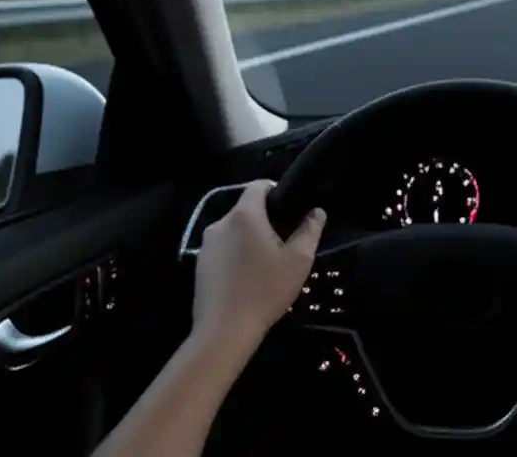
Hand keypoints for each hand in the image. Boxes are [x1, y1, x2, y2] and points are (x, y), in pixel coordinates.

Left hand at [192, 180, 325, 351]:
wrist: (225, 330)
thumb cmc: (266, 290)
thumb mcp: (299, 260)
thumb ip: (310, 230)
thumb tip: (316, 212)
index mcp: (244, 215)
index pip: (258, 185)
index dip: (276, 191)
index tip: (291, 210)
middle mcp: (220, 223)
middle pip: (246, 209)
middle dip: (266, 220)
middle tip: (285, 243)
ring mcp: (206, 245)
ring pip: (234, 231)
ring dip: (250, 239)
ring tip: (267, 263)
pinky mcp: (200, 264)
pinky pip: (223, 249)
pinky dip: (236, 255)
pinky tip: (248, 278)